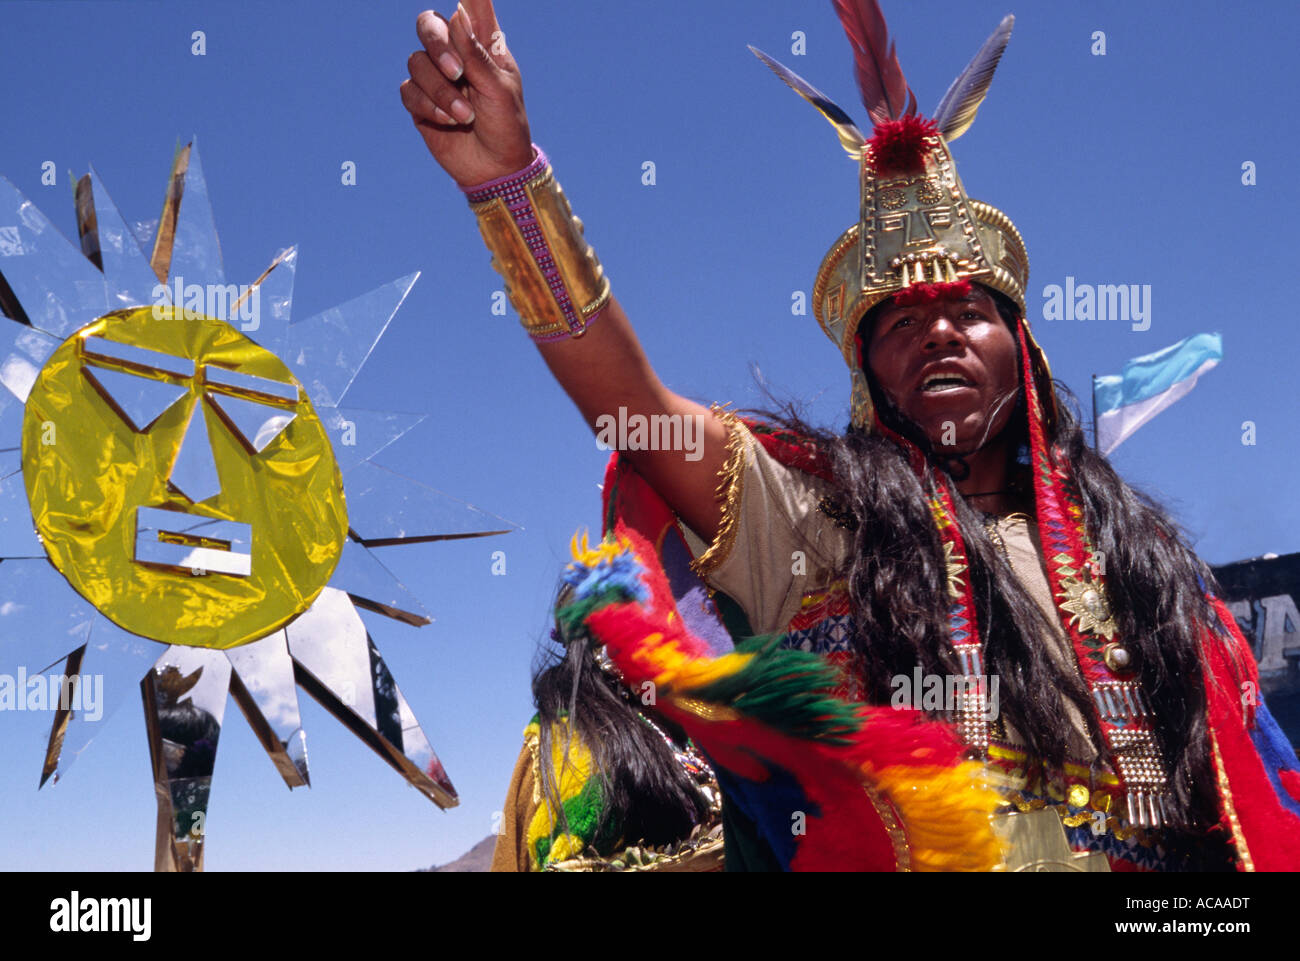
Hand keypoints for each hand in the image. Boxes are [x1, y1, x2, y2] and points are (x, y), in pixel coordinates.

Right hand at [401, 1, 533, 187]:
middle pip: (428, 24)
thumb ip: (476, 54)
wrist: (496, 168)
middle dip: (437, 44)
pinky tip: (449, 121)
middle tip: (456, 71)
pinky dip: (429, 106)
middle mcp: (456, 55)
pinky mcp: (421, 103)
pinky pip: (410, 92)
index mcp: (482, 44)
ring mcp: (435, 78)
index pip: (472, 7)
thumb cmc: (507, 125)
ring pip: (417, 63)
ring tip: (464, 115)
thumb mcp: (498, 89)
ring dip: (440, 91)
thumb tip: (457, 14)